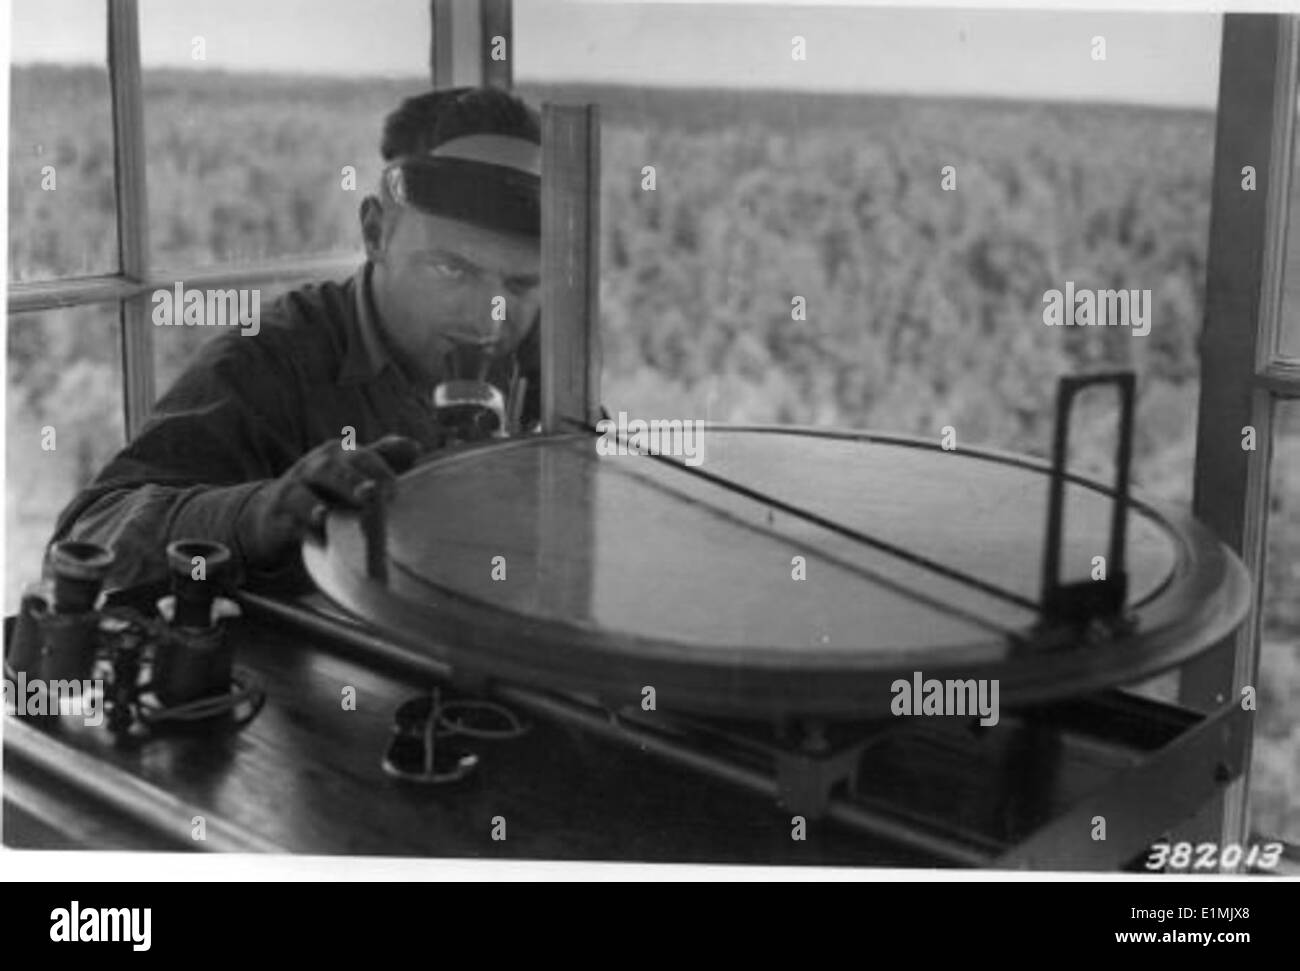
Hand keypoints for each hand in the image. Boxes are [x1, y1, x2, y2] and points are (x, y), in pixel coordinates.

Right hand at [235, 434, 421, 568]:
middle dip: (350, 480)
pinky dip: (298, 531)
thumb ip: (382, 458)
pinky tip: (314, 540)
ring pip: (301, 495)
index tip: (396, 492)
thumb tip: (415, 447)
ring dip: (314, 506)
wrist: (274, 515)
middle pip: (331, 469)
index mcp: (338, 455)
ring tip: (324, 515)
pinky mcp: (277, 518)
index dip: (379, 470)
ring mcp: (291, 492)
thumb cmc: (326, 491)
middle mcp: (313, 468)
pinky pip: (286, 523)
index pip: (361, 456)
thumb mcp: (353, 472)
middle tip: (370, 493)